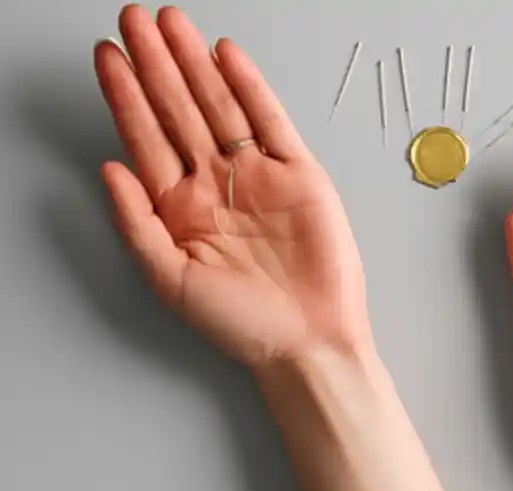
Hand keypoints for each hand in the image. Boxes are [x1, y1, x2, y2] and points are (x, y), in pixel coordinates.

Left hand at [95, 6, 369, 368]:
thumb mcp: (170, 279)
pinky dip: (249, 87)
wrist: (307, 340)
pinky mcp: (300, 176)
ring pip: (219, 105)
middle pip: (178, 110)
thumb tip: (108, 168)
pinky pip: (270, 121)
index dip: (125, 95)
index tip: (107, 56)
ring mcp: (259, 176)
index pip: (146, 138)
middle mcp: (217, 185)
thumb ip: (136, 223)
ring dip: (193, 63)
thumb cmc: (242, 323)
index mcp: (180, 208)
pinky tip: (226, 57)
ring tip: (170, 24)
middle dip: (154, 63)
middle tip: (133, 19)